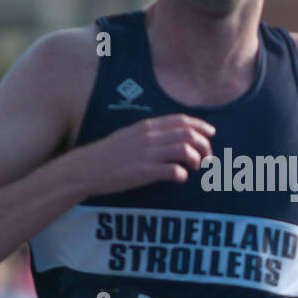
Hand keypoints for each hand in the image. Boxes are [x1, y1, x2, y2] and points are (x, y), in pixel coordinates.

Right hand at [78, 113, 215, 192]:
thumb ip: (149, 133)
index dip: (200, 125)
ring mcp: (147, 154)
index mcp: (147, 126)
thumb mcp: (129, 135)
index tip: (210, 134)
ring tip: (196, 167)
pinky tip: (180, 177)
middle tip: (206, 158)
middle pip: (189, 134)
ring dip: (197, 159)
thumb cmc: (108, 154)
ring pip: (186, 150)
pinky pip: (174, 170)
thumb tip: (169, 135)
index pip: (182, 120)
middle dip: (204, 145)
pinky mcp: (144, 171)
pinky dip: (183, 174)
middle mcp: (149, 137)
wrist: (86, 168)